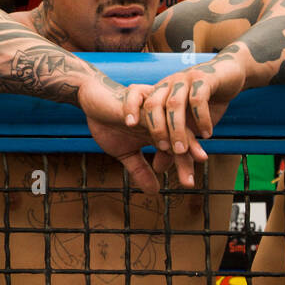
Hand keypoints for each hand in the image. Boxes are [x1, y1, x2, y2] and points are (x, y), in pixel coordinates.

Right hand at [79, 77, 177, 193]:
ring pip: (162, 114)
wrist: (94, 100)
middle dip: (185, 151)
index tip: (188, 183)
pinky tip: (130, 123)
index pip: (178, 148)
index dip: (184, 164)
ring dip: (164, 130)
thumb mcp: (125, 153)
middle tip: (190, 168)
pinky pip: (136, 97)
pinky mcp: (130, 92)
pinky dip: (133, 110)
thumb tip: (154, 192)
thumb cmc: (111, 125)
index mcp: (161, 131)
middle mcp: (159, 117)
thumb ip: (140, 170)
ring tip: (164, 147)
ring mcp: (147, 103)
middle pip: (178, 132)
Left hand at [124, 57, 241, 174]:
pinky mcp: (205, 79)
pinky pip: (198, 100)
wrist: (230, 74)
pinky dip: (201, 119)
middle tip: (163, 149)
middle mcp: (169, 84)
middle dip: (156, 128)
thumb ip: (173, 143)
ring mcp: (185, 80)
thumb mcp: (187, 124)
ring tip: (181, 150)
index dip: (131, 108)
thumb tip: (158, 168)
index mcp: (160, 91)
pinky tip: (206, 134)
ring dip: (177, 129)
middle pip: (154, 104)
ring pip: (174, 104)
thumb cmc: (205, 100)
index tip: (128, 126)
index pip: (138, 97)